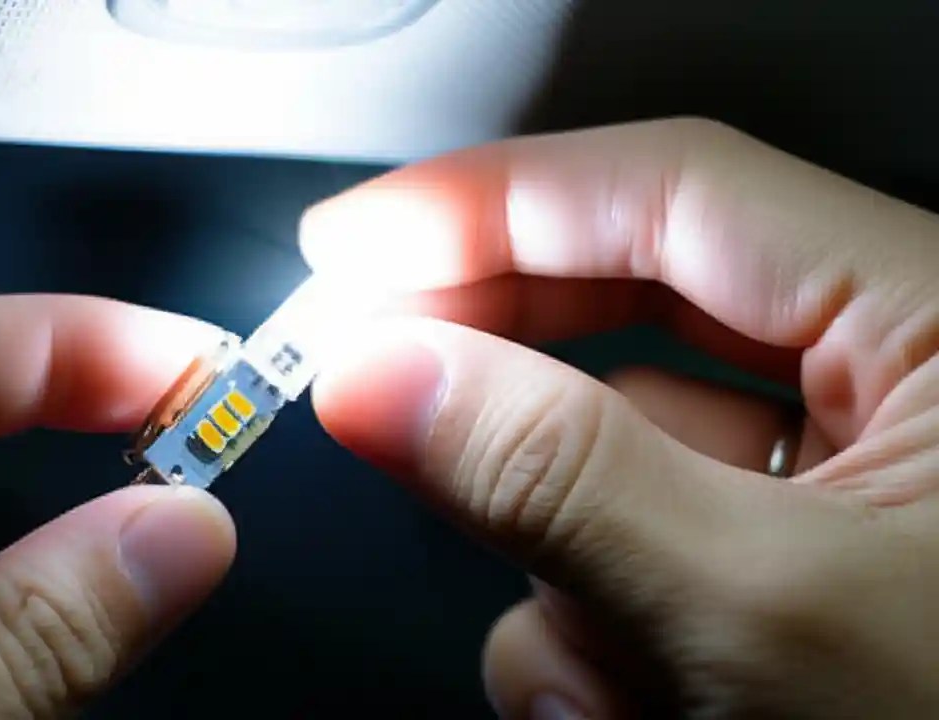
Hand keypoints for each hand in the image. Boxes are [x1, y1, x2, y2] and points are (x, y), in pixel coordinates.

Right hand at [302, 119, 938, 718]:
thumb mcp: (762, 611)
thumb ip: (559, 474)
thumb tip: (383, 375)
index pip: (673, 192)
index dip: (490, 200)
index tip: (351, 246)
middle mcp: (901, 380)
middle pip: (635, 306)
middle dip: (499, 370)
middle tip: (372, 385)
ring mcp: (843, 486)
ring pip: (622, 460)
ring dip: (563, 570)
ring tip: (601, 691)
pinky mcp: (798, 570)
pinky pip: (648, 550)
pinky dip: (600, 630)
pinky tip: (625, 707)